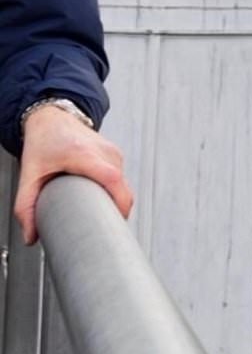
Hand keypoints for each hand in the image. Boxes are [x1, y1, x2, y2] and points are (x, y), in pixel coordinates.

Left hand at [13, 105, 132, 244]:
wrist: (52, 117)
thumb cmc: (42, 141)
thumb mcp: (30, 173)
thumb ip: (26, 205)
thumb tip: (30, 236)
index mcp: (83, 154)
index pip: (113, 179)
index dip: (120, 203)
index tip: (116, 221)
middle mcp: (104, 151)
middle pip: (123, 186)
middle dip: (118, 209)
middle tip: (103, 225)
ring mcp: (113, 152)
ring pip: (124, 184)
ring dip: (114, 199)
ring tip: (98, 209)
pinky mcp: (117, 155)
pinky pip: (122, 178)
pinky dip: (114, 190)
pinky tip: (101, 194)